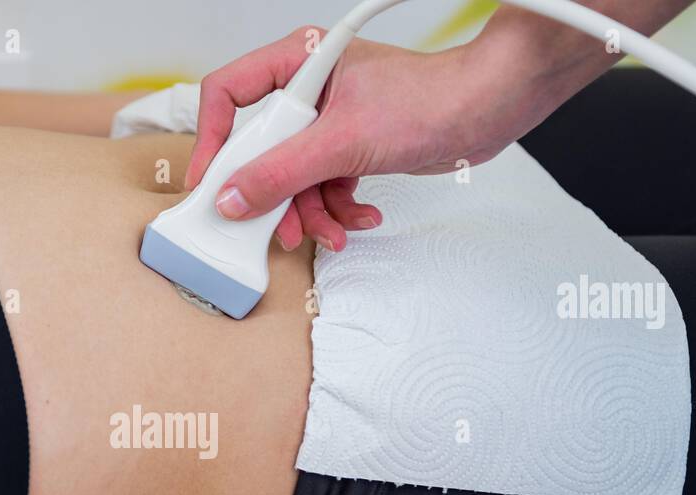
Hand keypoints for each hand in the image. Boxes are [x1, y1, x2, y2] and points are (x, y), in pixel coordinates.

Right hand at [185, 28, 535, 252]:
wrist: (487, 111)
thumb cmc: (430, 98)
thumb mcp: (343, 142)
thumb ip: (282, 173)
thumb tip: (235, 198)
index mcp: (297, 63)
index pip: (228, 95)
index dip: (213, 140)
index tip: (208, 183)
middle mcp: (308, 91)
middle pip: (260, 149)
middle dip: (273, 194)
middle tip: (271, 225)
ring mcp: (328, 123)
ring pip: (292, 177)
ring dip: (310, 212)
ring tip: (330, 230)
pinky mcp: (350, 149)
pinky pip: (322, 187)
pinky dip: (337, 209)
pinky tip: (357, 216)